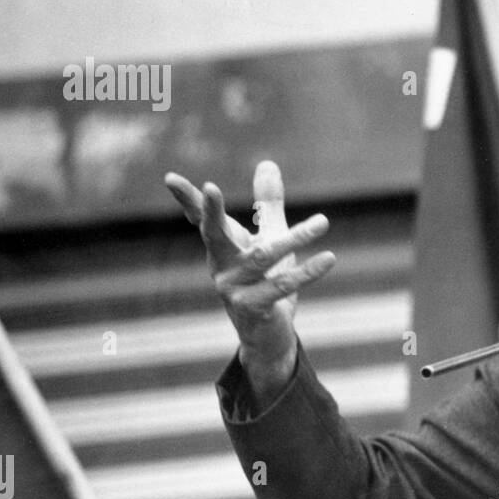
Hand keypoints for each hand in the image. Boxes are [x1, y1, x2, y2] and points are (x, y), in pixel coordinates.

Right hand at [164, 161, 335, 401]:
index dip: (188, 199)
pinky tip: (329, 258)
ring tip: (323, 222)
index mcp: (223, 247)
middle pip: (214, 235)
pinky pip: (282, 286)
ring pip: (264, 257)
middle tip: (210, 187)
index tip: (169, 178)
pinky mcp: (253, 308)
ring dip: (296, 238)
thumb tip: (267, 163)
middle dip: (210, 211)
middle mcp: (222, 266)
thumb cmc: (265, 281)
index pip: (202, 219)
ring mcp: (233, 289)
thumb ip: (268, 204)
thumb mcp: (268, 238)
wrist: (267, 336)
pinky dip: (308, 272)